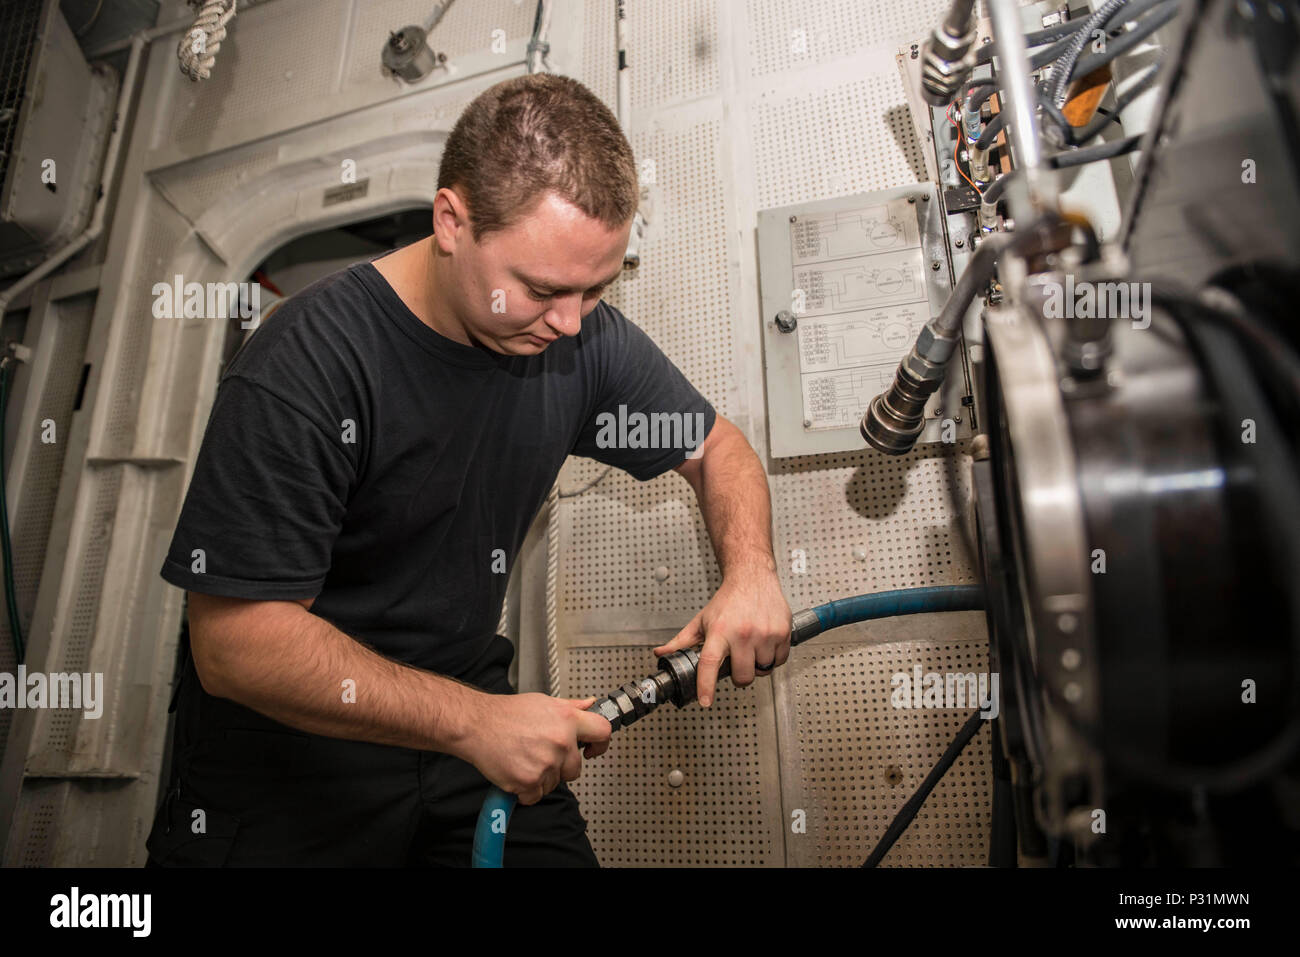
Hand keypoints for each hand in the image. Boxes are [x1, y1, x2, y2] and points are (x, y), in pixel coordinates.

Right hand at [457, 692, 611, 804]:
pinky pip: (536, 795)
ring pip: (555, 783)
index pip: (602, 732)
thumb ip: (570, 706)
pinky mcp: (529, 781)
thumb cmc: (506, 714)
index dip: (601, 744)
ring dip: (542, 777)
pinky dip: (526, 790)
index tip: (594, 750)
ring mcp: (546, 763)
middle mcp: (560, 741)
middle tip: (541, 754)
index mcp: (567, 719)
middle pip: (576, 767)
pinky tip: (516, 770)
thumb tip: (590, 704)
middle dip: (562, 766)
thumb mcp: (543, 702)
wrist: (477, 725)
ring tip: (524, 758)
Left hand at [652, 568, 791, 707]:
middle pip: (742, 676)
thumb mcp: (702, 620)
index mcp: (719, 631)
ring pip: (763, 670)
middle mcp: (743, 633)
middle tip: (738, 662)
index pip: (709, 663)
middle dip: (740, 676)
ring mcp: (764, 634)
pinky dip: (773, 658)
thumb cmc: (729, 600)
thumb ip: (681, 640)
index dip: (706, 686)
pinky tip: (765, 643)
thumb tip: (662, 654)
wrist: (753, 577)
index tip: (706, 701)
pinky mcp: (782, 633)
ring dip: (758, 664)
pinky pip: (780, 661)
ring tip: (752, 647)